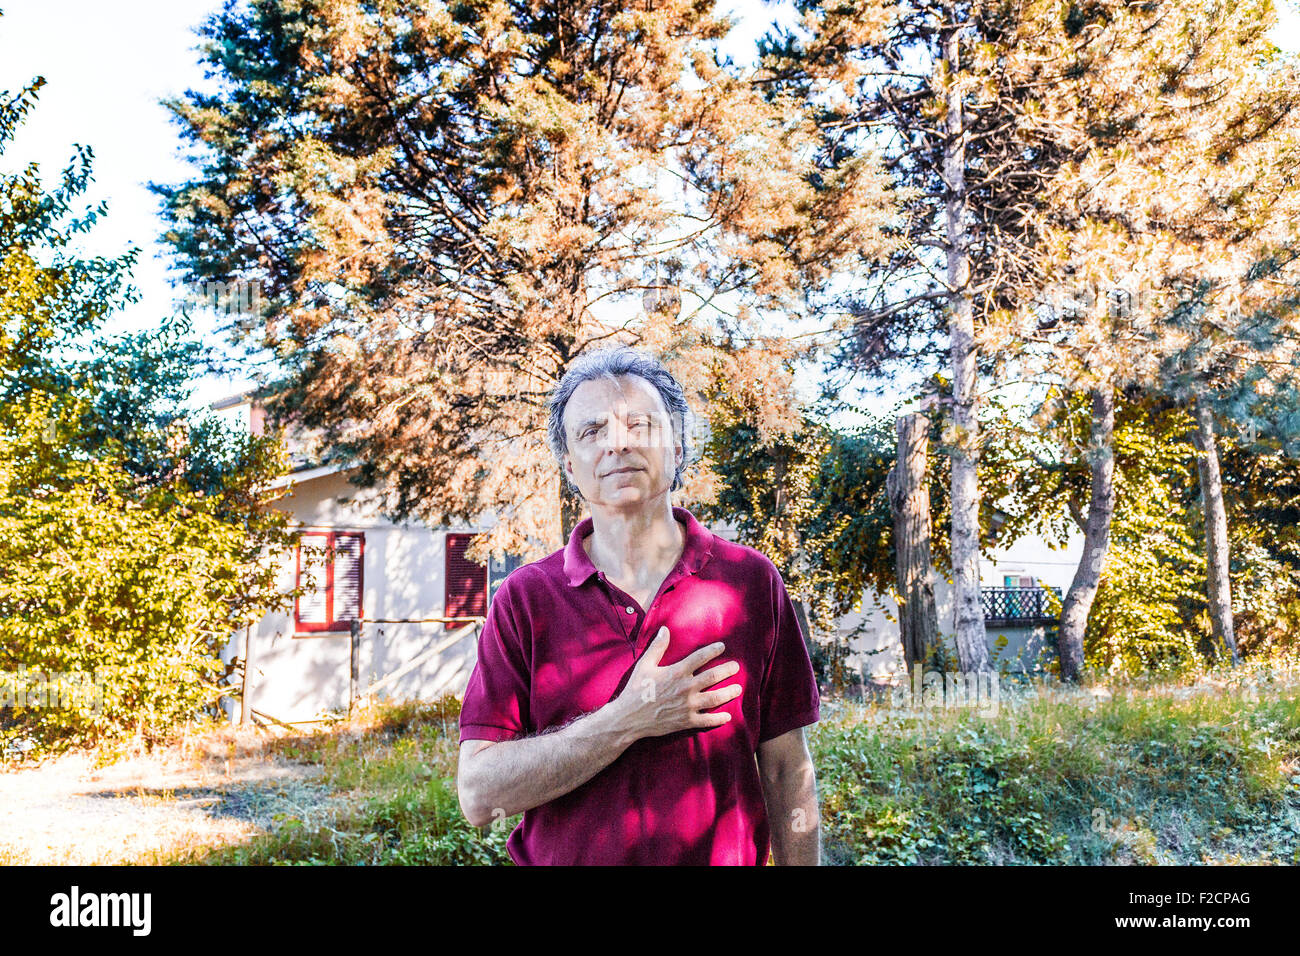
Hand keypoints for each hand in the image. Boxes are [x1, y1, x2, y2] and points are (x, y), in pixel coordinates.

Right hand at [611, 626, 741, 740]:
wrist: (629, 718)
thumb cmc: (636, 690)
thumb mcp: (644, 665)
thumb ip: (657, 647)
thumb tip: (664, 629)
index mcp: (676, 672)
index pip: (700, 658)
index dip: (713, 650)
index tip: (722, 647)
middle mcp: (685, 688)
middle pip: (713, 677)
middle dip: (727, 670)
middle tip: (736, 667)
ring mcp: (688, 706)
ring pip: (715, 698)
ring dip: (729, 693)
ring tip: (738, 688)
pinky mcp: (686, 721)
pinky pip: (707, 721)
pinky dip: (719, 719)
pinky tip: (728, 716)